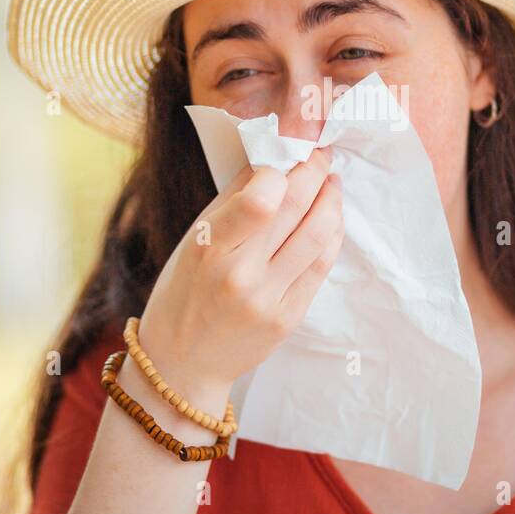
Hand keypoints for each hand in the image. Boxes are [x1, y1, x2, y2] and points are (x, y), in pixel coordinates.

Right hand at [136, 147, 343, 390]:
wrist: (182, 363)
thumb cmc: (183, 292)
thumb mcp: (194, 241)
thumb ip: (233, 200)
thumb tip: (272, 157)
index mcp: (209, 249)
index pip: (260, 200)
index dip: (283, 168)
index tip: (290, 150)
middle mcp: (241, 276)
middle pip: (294, 209)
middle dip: (315, 172)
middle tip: (321, 154)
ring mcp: (268, 300)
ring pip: (318, 236)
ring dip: (331, 200)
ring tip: (332, 182)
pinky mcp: (289, 318)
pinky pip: (320, 266)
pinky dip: (331, 234)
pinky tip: (331, 218)